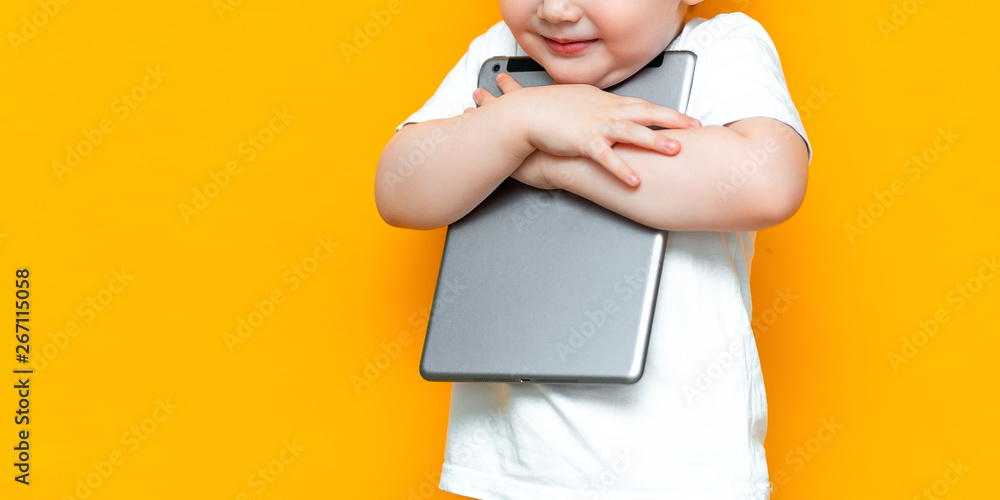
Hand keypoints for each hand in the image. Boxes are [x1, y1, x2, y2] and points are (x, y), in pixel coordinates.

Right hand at [472, 72, 700, 186]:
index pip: (643, 106)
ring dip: (655, 140)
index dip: (668, 113)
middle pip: (646, 113)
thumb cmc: (549, 108)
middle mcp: (606, 111)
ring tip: (675, 149)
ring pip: (632, 131)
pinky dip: (622, 168)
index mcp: (607, 103)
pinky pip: (606, 157)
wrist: (527, 112)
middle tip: (694, 127)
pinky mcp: (583, 142)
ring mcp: (596, 126)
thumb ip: (601, 109)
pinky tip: (634, 179)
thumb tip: (614, 115)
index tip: (687, 119)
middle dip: (673, 120)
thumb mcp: (581, 103)